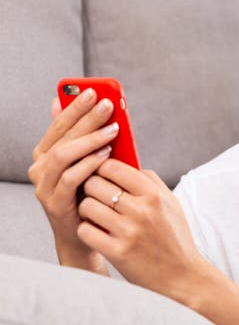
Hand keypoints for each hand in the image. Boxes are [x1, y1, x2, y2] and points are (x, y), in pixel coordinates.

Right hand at [28, 89, 119, 271]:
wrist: (87, 233)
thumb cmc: (91, 193)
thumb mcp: (90, 163)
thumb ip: (87, 139)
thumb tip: (90, 107)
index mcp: (46, 154)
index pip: (59, 125)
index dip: (75, 107)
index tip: (93, 92)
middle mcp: (40, 168)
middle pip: (62, 136)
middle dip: (86, 118)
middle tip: (108, 105)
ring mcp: (44, 186)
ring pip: (64, 155)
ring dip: (89, 139)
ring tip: (112, 130)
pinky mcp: (54, 203)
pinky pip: (71, 178)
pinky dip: (89, 163)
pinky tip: (107, 154)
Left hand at [76, 159, 218, 303]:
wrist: (182, 276)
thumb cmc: (175, 238)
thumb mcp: (172, 205)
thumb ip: (152, 183)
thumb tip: (127, 163)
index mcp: (154, 195)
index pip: (114, 168)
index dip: (102, 169)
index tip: (102, 175)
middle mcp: (142, 211)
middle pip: (95, 184)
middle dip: (90, 188)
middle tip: (95, 196)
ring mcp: (128, 232)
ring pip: (87, 206)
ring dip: (87, 210)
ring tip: (96, 215)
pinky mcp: (117, 252)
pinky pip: (85, 230)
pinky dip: (87, 230)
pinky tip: (97, 232)